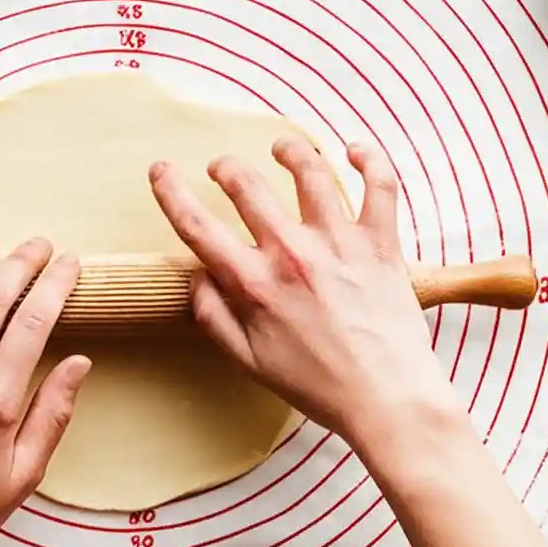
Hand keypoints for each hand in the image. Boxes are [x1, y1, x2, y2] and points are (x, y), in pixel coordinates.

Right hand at [148, 137, 452, 438]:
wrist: (386, 399)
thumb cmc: (318, 386)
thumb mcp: (249, 361)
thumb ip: (214, 317)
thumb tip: (196, 278)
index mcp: (255, 285)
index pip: (198, 226)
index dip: (172, 192)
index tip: (161, 171)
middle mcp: (292, 254)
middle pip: (249, 186)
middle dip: (227, 168)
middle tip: (223, 168)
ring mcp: (339, 243)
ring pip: (310, 172)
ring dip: (290, 152)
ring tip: (281, 148)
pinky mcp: (381, 243)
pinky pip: (379, 186)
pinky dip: (369, 160)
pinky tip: (355, 150)